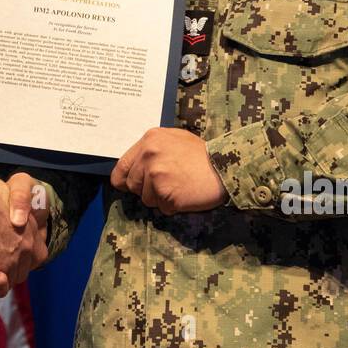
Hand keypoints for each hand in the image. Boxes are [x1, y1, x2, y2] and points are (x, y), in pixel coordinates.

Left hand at [111, 128, 227, 214]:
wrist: (225, 167)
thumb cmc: (202, 154)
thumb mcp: (175, 139)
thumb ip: (153, 149)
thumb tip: (135, 166)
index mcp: (149, 140)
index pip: (121, 167)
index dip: (124, 180)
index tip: (130, 186)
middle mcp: (148, 155)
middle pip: (132, 185)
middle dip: (146, 190)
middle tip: (168, 184)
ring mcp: (156, 175)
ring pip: (146, 199)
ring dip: (160, 199)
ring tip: (179, 187)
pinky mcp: (165, 193)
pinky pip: (162, 208)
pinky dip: (172, 206)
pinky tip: (185, 194)